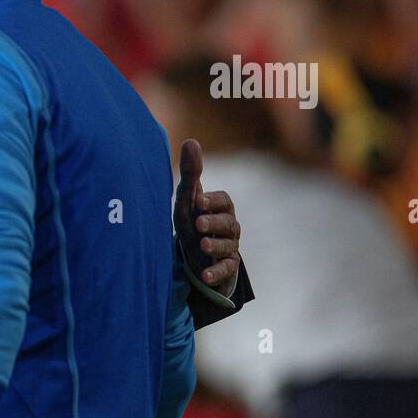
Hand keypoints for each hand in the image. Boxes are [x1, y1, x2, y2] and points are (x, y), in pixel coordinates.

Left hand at [174, 138, 241, 296]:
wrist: (195, 256)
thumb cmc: (192, 222)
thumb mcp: (187, 200)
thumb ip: (191, 174)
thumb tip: (191, 141)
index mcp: (221, 208)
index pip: (224, 200)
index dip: (212, 201)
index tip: (198, 202)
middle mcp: (229, 227)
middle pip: (228, 222)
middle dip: (214, 222)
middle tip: (198, 223)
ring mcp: (229, 248)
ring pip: (228, 245)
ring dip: (215, 245)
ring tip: (201, 245)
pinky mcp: (226, 268)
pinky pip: (226, 270)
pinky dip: (216, 273)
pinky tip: (205, 276)